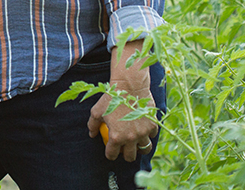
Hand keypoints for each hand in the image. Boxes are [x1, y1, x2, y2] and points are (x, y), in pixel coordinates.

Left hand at [88, 39, 157, 161]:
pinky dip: (148, 134)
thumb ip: (93, 125)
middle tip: (124, 149)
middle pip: (130, 157)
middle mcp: (131, 138)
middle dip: (126, 155)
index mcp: (116, 137)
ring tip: (136, 143)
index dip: (110, 154)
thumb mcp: (97, 111)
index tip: (110, 151)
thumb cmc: (111, 98)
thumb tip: (92, 134)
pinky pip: (152, 136)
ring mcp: (143, 133)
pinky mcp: (152, 126)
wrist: (129, 86)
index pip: (112, 154)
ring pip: (144, 150)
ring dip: (140, 148)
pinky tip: (143, 129)